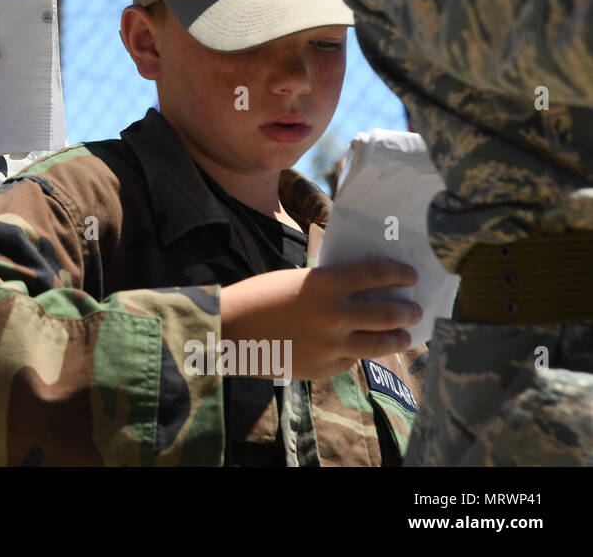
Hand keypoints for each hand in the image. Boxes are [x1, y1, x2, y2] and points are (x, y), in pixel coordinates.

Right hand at [220, 260, 420, 380]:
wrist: (228, 332)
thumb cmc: (258, 297)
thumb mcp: (297, 280)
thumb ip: (330, 285)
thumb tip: (364, 291)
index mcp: (325, 284)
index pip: (377, 275)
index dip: (399, 273)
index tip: (411, 275)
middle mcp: (334, 315)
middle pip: (387, 314)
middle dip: (407, 311)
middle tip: (414, 309)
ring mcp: (330, 346)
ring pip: (378, 344)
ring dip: (396, 339)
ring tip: (403, 336)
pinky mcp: (322, 369)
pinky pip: (349, 361)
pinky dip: (355, 353)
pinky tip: (357, 349)